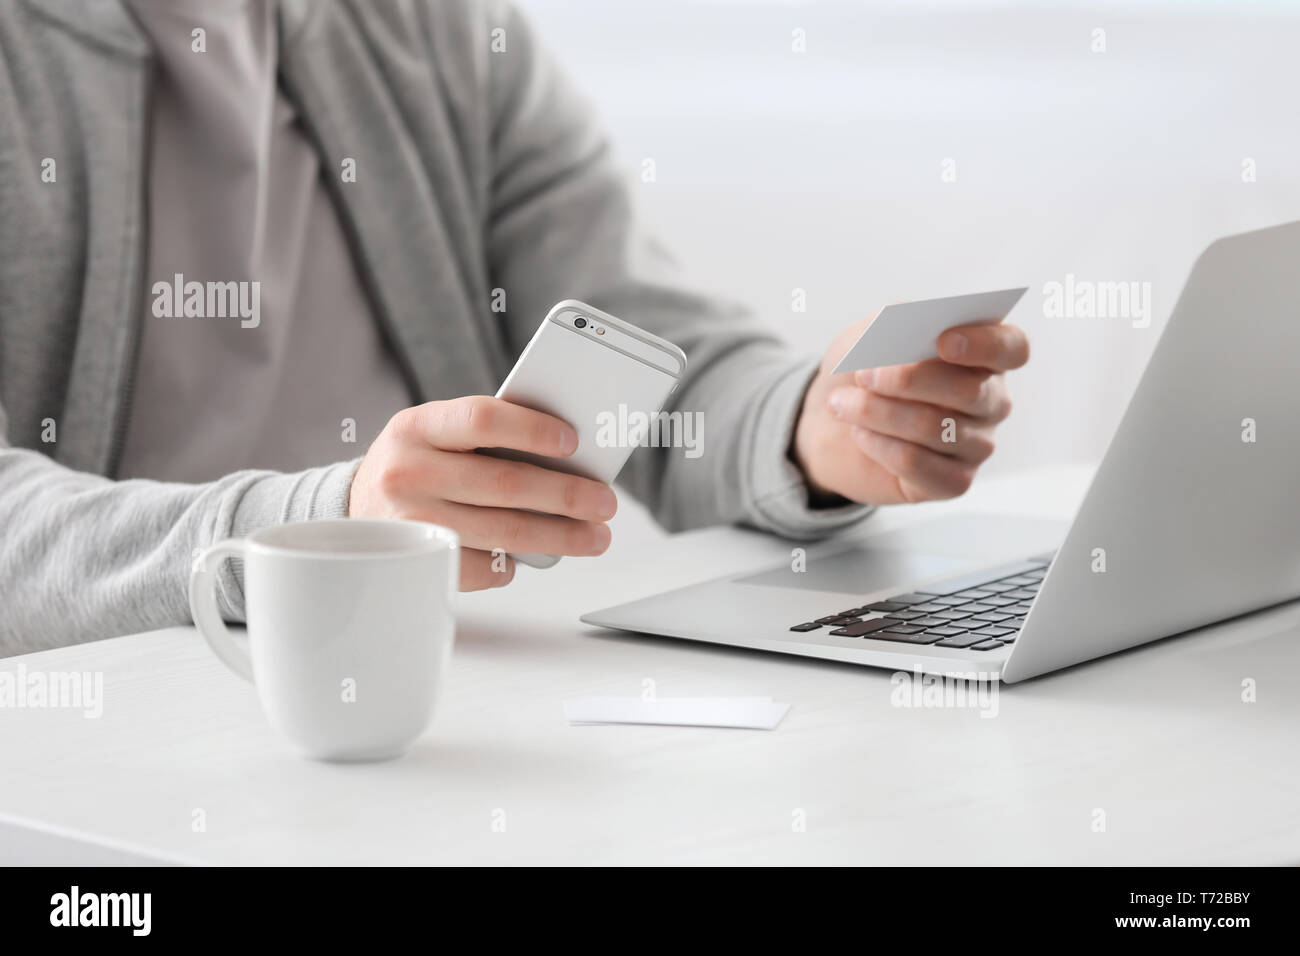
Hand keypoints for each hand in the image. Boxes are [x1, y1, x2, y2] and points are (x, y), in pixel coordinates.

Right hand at [348, 396, 616, 589]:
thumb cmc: (418, 465)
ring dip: (561, 536)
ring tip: (596, 535)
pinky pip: (487, 567)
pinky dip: (519, 562)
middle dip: (567, 495)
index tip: (574, 442)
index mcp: (417, 426)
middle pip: (506, 483)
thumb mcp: (436, 435)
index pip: (483, 419)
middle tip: (605, 502)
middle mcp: (408, 472)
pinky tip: (540, 554)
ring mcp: (412, 522)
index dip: (533, 430)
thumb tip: (570, 453)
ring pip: (505, 531)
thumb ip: (487, 435)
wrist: (356, 511)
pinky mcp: (421, 564)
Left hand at [792, 318, 1028, 504]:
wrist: (832, 425)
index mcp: (984, 355)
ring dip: (877, 412)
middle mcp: (991, 401)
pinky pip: (916, 463)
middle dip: (908, 380)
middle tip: (864, 374)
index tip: (943, 341)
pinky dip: (878, 445)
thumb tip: (903, 334)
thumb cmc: (863, 371)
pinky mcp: (953, 482)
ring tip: (843, 403)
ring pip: (934, 427)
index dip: (984, 344)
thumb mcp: (869, 335)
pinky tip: (860, 434)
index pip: (1012, 347)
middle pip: (970, 391)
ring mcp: (977, 445)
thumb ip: (889, 325)